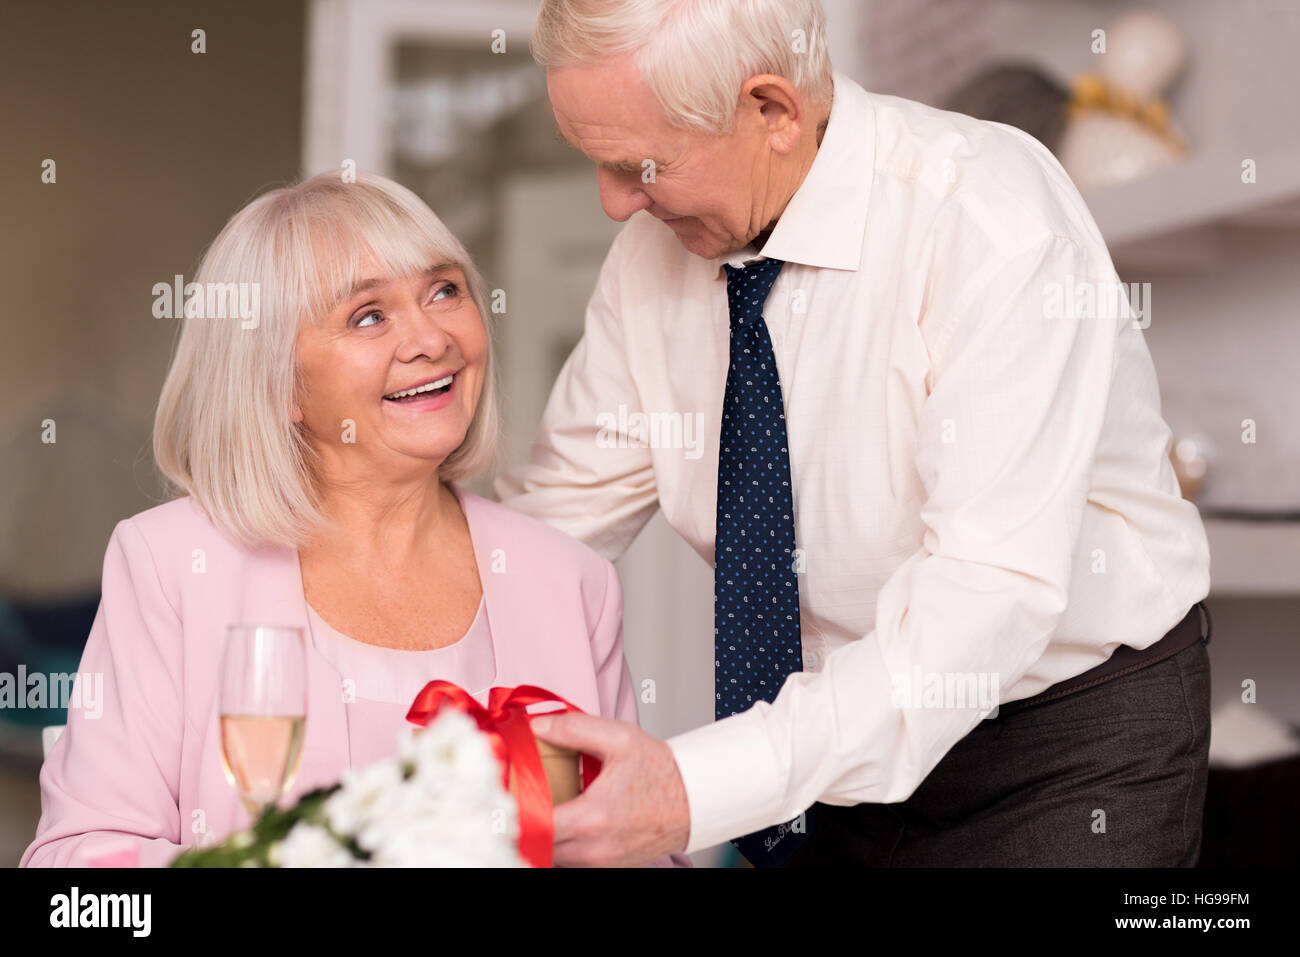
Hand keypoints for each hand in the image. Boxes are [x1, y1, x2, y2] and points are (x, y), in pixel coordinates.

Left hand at [529, 712, 689, 866]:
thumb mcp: (620, 738)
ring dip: (542, 836)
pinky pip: (571, 861)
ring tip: (541, 808)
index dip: (514, 813)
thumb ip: (574, 728)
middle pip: (536, 845)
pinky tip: (563, 821)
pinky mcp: (608, 867)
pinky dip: (561, 845)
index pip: (534, 827)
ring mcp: (601, 863)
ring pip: (552, 857)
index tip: (505, 796)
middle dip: (524, 823)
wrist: (695, 800)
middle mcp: (594, 848)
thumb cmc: (662, 772)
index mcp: (593, 817)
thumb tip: (537, 726)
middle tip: (518, 798)